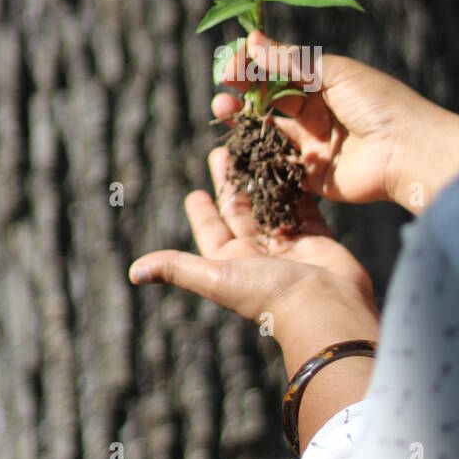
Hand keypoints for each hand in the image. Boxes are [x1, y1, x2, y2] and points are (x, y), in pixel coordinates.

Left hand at [128, 146, 380, 368]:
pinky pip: (303, 206)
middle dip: (231, 184)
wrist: (325, 308)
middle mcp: (258, 255)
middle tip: (224, 151)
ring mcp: (288, 246)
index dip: (202, 212)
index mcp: (230, 264)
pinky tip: (290, 165)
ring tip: (256, 150)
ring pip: (271, 205)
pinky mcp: (316, 238)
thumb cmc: (268, 295)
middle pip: (240, 212)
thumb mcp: (216, 277)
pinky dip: (296, 188)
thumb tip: (133, 272)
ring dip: (262, 180)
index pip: (211, 231)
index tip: (195, 192)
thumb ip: (178, 268)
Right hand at [214, 31, 458, 211]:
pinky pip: (278, 165)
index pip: (280, 72)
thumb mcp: (332, 73)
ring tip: (222, 112)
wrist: (407, 151)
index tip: (229, 67)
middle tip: (222, 93)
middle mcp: (318, 112)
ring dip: (244, 122)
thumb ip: (291, 60)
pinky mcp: (312, 175)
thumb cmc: (378, 103)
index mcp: (326, 82)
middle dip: (244, 95)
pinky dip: (256, 155)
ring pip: (269, 131)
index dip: (254, 69)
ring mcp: (314, 144)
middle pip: (271, 102)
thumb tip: (252, 39)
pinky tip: (236, 144)